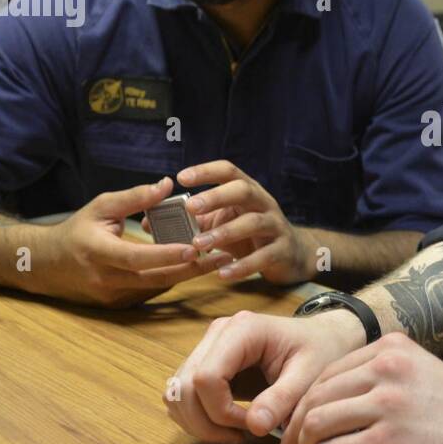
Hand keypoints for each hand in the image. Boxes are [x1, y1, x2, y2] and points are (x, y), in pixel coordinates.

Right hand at [37, 176, 229, 306]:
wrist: (47, 265)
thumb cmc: (77, 230)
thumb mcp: (101, 206)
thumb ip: (135, 197)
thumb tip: (167, 184)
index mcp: (98, 252)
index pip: (137, 257)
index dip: (167, 254)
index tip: (195, 248)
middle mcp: (106, 279)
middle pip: (155, 278)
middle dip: (191, 269)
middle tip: (222, 257)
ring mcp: (112, 296)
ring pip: (157, 288)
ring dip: (186, 275)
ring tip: (216, 261)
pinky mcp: (118, 305)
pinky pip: (151, 292)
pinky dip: (172, 279)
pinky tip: (193, 267)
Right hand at [165, 307, 366, 443]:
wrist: (323, 339)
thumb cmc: (321, 352)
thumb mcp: (311, 376)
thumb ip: (284, 399)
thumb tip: (255, 428)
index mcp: (243, 330)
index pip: (206, 377)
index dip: (221, 411)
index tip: (252, 425)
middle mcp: (217, 333)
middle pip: (183, 387)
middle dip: (206, 422)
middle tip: (242, 436)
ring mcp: (208, 346)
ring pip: (176, 393)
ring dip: (198, 423)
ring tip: (236, 432)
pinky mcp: (206, 362)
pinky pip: (183, 395)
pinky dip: (197, 418)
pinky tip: (229, 425)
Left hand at [172, 160, 314, 284]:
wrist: (292, 255)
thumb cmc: (249, 235)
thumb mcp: (221, 223)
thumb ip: (192, 221)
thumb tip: (150, 224)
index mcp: (247, 191)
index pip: (228, 171)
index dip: (206, 171)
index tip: (181, 177)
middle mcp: (263, 202)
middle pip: (242, 191)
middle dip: (216, 196)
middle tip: (190, 206)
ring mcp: (275, 226)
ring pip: (253, 222)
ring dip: (225, 232)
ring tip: (199, 244)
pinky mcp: (282, 250)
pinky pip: (263, 256)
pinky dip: (242, 265)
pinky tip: (223, 272)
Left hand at [279, 333, 442, 443]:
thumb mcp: (422, 377)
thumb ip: (381, 380)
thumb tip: (328, 405)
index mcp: (392, 348)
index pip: (326, 372)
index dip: (307, 405)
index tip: (303, 430)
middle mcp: (386, 369)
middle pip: (313, 397)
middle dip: (297, 431)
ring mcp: (385, 405)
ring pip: (313, 425)